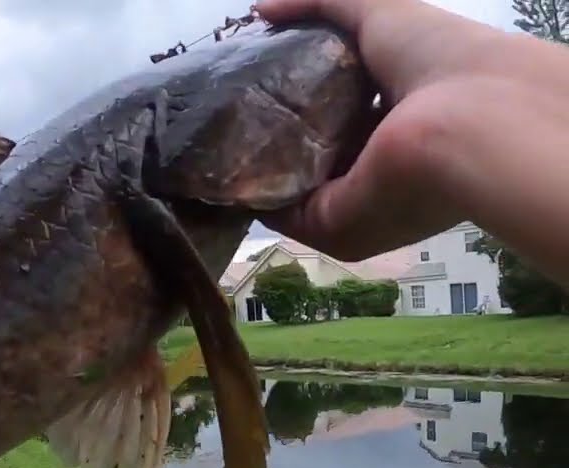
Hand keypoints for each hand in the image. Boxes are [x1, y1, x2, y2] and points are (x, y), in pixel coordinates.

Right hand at [253, 0, 560, 260]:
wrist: (468, 122)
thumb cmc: (437, 59)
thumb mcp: (378, 11)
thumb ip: (321, 6)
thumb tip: (260, 10)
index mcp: (402, 121)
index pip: (346, 116)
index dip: (305, 100)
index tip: (259, 85)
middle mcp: (383, 167)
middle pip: (317, 156)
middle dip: (274, 138)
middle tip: (228, 114)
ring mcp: (359, 202)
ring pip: (295, 189)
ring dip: (257, 170)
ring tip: (215, 140)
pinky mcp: (336, 228)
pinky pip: (283, 215)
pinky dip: (252, 196)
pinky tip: (224, 167)